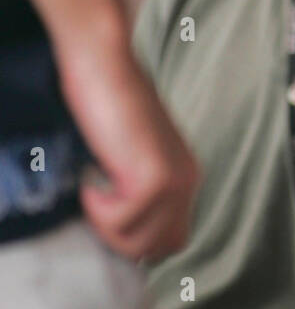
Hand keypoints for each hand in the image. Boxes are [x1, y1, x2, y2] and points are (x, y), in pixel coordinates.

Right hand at [58, 30, 198, 261]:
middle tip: (99, 206)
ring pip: (143, 243)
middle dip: (124, 239)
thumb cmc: (110, 98)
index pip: (174, 237)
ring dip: (110, 227)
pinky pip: (124, 222)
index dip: (138, 235)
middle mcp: (190, 180)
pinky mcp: (154, 178)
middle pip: (164, 246)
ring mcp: (176, 181)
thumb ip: (138, 182)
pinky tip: (90, 180)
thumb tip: (127, 222)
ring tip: (95, 193)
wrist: (106, 62)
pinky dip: (99, 210)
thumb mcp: (132, 150)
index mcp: (187, 174)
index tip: (109, 209)